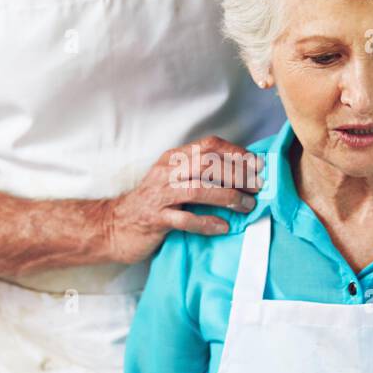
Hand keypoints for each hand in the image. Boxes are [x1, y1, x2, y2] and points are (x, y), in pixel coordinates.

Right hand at [107, 134, 263, 264]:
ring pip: (197, 189)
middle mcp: (166, 172)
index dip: (235, 153)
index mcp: (173, 158)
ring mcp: (159, 195)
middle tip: (257, 187)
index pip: (208, 146)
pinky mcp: (155, 219)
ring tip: (246, 206)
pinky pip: (184, 219)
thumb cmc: (152, 204)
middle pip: (207, 164)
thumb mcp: (173, 180)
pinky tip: (222, 227)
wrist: (115, 227)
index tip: (256, 165)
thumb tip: (241, 175)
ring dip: (227, 197)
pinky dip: (207, 223)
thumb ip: (199, 174)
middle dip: (237, 174)